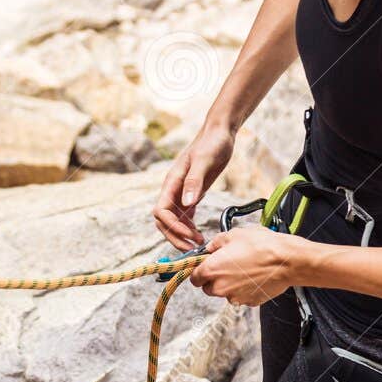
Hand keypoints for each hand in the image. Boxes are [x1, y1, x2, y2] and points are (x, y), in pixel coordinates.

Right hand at [154, 127, 234, 249]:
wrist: (220, 133)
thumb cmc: (212, 143)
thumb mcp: (204, 161)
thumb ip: (194, 181)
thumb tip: (186, 203)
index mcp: (172, 182)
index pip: (161, 211)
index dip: (172, 226)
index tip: (189, 235)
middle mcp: (173, 190)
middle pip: (164, 221)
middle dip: (175, 236)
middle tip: (192, 248)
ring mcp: (182, 193)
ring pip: (174, 221)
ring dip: (182, 235)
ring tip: (199, 244)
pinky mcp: (192, 194)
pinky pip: (185, 216)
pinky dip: (189, 228)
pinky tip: (199, 235)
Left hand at [189, 227, 309, 305]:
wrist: (286, 261)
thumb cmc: (261, 246)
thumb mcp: (233, 235)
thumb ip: (216, 243)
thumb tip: (210, 248)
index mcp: (211, 270)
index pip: (194, 278)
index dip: (199, 271)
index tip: (206, 266)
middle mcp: (220, 287)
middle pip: (209, 288)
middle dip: (215, 279)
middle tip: (228, 265)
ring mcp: (235, 297)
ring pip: (226, 293)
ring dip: (230, 284)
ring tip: (245, 269)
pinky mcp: (250, 302)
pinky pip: (242, 296)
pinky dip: (245, 289)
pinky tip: (254, 276)